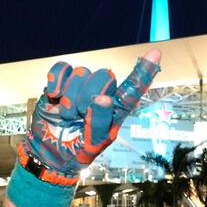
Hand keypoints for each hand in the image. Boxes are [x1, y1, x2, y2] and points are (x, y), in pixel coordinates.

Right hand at [18, 49, 160, 184]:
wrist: (50, 151)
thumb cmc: (78, 149)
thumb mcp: (93, 143)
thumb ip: (100, 121)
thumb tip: (102, 98)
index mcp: (116, 109)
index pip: (133, 89)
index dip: (143, 72)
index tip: (155, 54)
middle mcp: (102, 93)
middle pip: (104, 76)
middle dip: (88, 96)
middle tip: (79, 115)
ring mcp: (82, 86)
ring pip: (82, 72)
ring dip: (70, 96)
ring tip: (67, 114)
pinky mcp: (62, 82)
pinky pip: (62, 68)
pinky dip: (56, 81)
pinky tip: (54, 96)